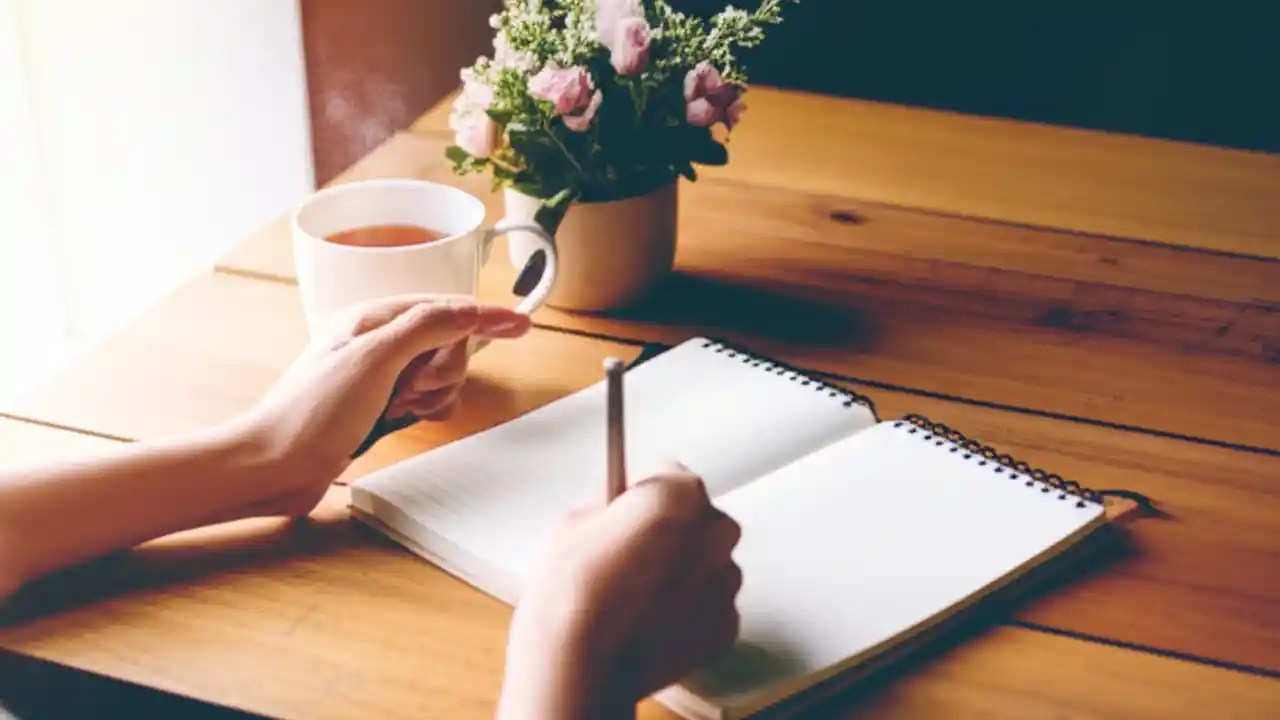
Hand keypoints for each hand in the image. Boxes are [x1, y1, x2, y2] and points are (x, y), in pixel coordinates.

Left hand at [237, 296, 530, 514]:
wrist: (272, 465)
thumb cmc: (310, 412)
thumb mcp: (374, 359)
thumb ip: (426, 327)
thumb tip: (470, 308)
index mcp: (375, 318)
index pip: (447, 308)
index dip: (484, 319)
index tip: (523, 325)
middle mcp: (379, 341)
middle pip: (449, 344)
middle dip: (443, 370)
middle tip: (408, 390)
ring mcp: (380, 374)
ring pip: (441, 375)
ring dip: (432, 394)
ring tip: (396, 408)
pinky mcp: (380, 405)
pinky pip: (426, 400)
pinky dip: (425, 410)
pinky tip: (402, 421)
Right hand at [499, 465, 741, 719]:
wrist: (580, 665)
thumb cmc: (572, 596)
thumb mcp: (574, 520)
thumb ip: (610, 505)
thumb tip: (618, 511)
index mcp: (679, 495)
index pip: (666, 472)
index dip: (638, 491)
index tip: (625, 508)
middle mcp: (713, 533)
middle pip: (695, 516)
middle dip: (667, 529)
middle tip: (627, 553)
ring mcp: (724, 582)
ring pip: (704, 561)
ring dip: (679, 569)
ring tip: (634, 592)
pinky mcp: (724, 626)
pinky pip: (708, 604)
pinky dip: (686, 609)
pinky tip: (648, 618)